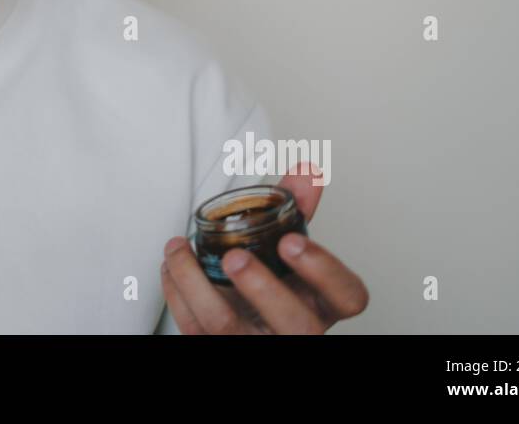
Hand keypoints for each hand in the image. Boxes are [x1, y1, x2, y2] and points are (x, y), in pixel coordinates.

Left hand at [159, 162, 368, 332]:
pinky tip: (171, 266)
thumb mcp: (287, 248)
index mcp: (322, 302)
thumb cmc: (272, 282)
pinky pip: (193, 327)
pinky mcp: (218, 347)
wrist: (243, 318)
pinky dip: (175, 291)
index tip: (291, 240)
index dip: (324, 269)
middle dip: (262, 287)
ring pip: (228, 328)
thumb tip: (304, 172)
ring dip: (197, 285)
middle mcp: (297, 330)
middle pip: (295, 323)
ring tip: (180, 250)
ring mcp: (257, 343)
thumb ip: (295, 209)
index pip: (347, 295)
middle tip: (236, 256)